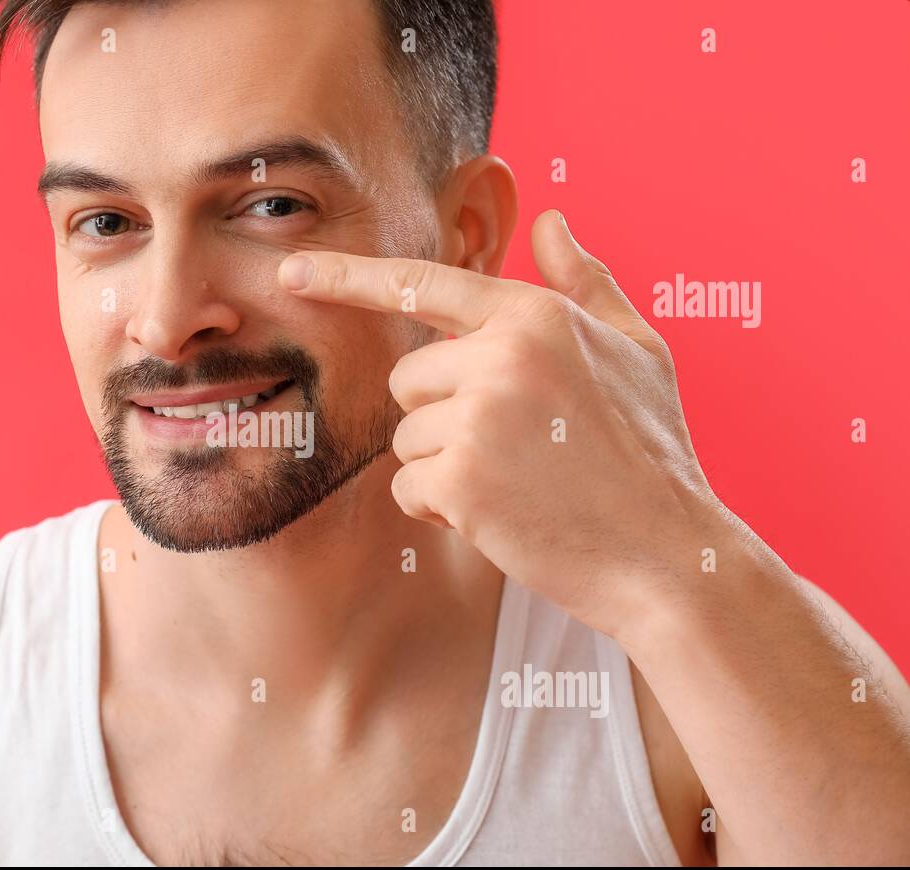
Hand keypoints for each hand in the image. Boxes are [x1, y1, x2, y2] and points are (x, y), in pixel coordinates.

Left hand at [278, 209, 727, 638]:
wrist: (668, 558)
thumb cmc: (654, 455)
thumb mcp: (638, 350)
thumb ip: (586, 282)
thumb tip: (553, 220)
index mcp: (536, 316)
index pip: (421, 284)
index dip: (347, 276)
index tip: (293, 272)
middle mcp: (501, 355)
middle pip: (408, 379)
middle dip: (443, 416)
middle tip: (513, 450)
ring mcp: (478, 416)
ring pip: (406, 436)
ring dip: (445, 467)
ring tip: (517, 484)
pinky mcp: (461, 479)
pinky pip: (407, 488)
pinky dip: (440, 508)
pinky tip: (501, 516)